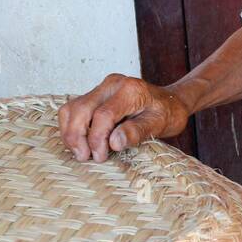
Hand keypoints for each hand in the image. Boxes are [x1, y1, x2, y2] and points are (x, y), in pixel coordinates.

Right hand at [58, 74, 191, 161]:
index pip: (103, 115)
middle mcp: (113, 84)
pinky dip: (72, 126)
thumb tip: (113, 143)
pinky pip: (74, 109)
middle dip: (77, 136)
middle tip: (84, 157)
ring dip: (70, 132)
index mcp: (131, 90)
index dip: (97, 138)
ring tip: (81, 152)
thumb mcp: (159, 125)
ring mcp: (102, 87)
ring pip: (72, 108)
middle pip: (81, 109)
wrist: (170, 101)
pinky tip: (81, 143)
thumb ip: (137, 132)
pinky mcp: (96, 93)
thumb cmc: (168, 114)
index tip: (100, 156)